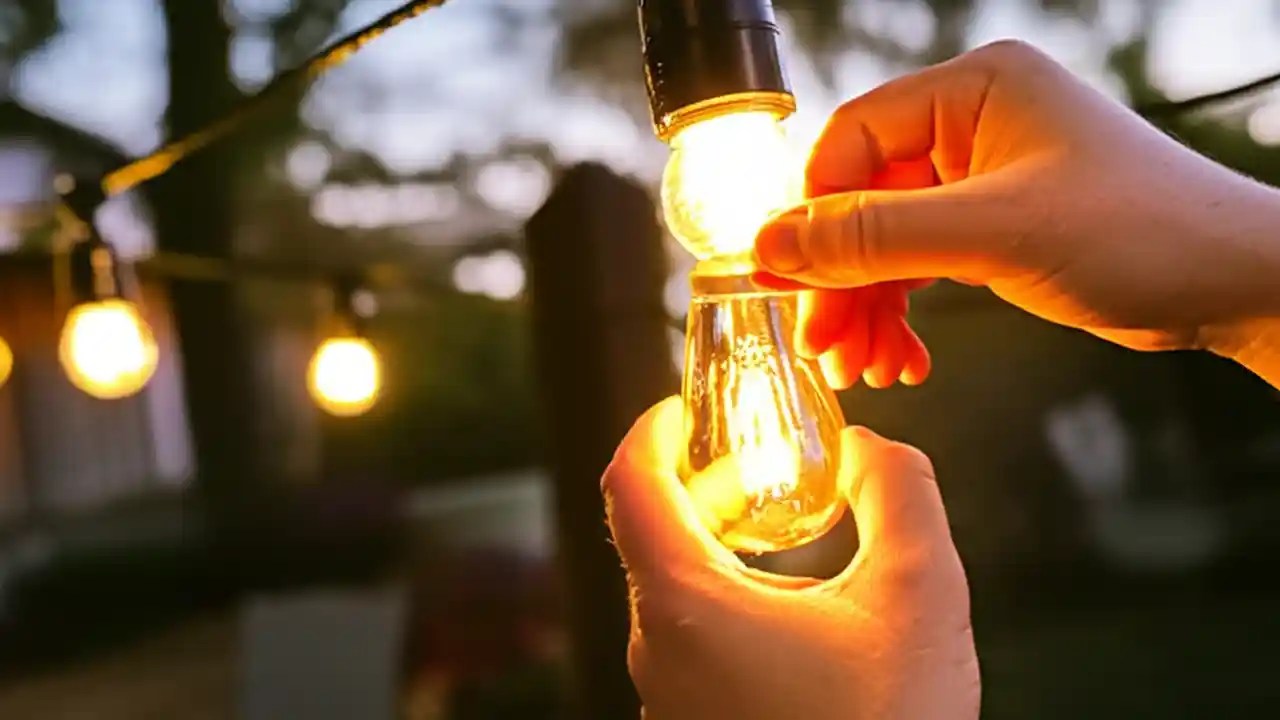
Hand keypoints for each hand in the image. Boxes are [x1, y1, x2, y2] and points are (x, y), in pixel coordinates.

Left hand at [602, 397, 979, 719]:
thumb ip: (898, 491)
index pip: (629, 482)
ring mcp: (666, 697)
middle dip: (700, 486)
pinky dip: (722, 600)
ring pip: (670, 592)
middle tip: (754, 463)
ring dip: (717, 546)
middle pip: (650, 535)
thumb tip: (867, 447)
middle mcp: (656, 649)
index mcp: (686, 603)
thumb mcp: (921, 591)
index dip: (652, 428)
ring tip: (784, 534)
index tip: (684, 407)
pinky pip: (687, 641)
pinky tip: (791, 614)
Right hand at [755, 40, 1279, 383]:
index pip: (849, 143)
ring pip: (885, 241)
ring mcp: (981, 175)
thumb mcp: (990, 233)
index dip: (811, 216)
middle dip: (839, 281)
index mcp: (971, 89)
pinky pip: (919, 264)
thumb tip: (771, 244)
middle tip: (825, 346)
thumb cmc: (1142, 231)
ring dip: (866, 308)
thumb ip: (872, 237)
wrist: (1230, 282)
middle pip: (860, 199)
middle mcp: (969, 123)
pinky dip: (902, 313)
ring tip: (864, 368)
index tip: (787, 284)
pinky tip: (902, 357)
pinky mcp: (993, 223)